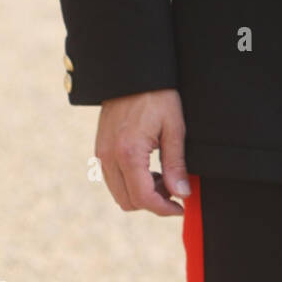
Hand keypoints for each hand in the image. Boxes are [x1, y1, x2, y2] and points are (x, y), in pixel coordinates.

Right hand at [95, 88, 189, 215]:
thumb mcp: (174, 127)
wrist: (132, 73)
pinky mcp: (100, 148)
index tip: (180, 207)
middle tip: (173, 189)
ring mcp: (101, 153)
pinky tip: (148, 168)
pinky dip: (130, 182)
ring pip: (118, 193)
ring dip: (140, 193)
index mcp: (128, 153)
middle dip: (152, 202)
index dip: (164, 209)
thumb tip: (182, 194)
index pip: (143, 198)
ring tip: (163, 176)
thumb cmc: (157, 95)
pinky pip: (112, 178)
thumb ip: (176, 164)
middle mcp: (109, 157)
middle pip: (127, 201)